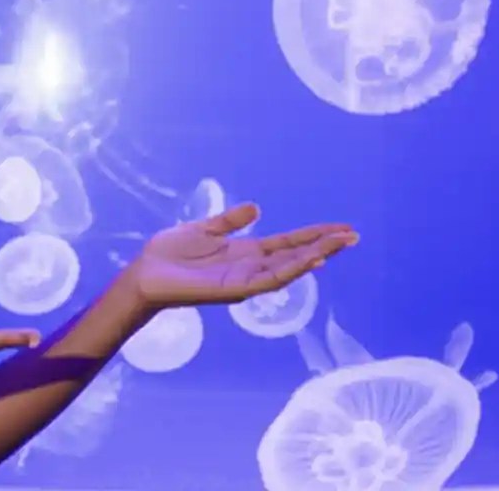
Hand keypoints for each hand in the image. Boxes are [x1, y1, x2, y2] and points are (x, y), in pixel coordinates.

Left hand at [125, 202, 358, 308]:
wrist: (145, 273)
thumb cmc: (169, 254)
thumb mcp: (204, 229)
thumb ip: (229, 221)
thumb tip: (256, 208)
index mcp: (245, 252)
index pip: (287, 243)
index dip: (313, 236)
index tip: (341, 227)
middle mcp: (250, 267)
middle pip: (295, 256)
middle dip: (324, 246)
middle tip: (353, 235)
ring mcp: (244, 280)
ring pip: (288, 269)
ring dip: (314, 256)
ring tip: (340, 243)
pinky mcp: (234, 289)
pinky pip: (268, 280)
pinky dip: (290, 271)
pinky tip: (310, 260)